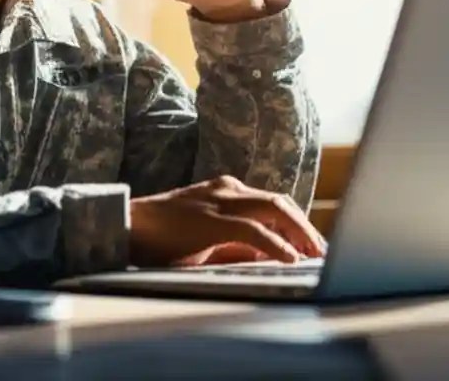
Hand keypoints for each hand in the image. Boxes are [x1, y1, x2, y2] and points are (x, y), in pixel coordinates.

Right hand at [128, 176, 327, 267]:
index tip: (314, 245)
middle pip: (281, 202)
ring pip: (274, 208)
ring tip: (315, 254)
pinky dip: (275, 243)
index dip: (298, 223)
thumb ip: (237, 244)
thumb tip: (268, 256)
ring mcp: (219, 201)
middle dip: (306, 227)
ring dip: (299, 232)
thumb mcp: (206, 238)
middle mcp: (228, 189)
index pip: (274, 203)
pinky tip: (289, 258)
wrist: (126, 228)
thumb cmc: (162, 238)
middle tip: (323, 251)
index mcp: (227, 191)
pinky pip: (253, 230)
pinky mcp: (211, 220)